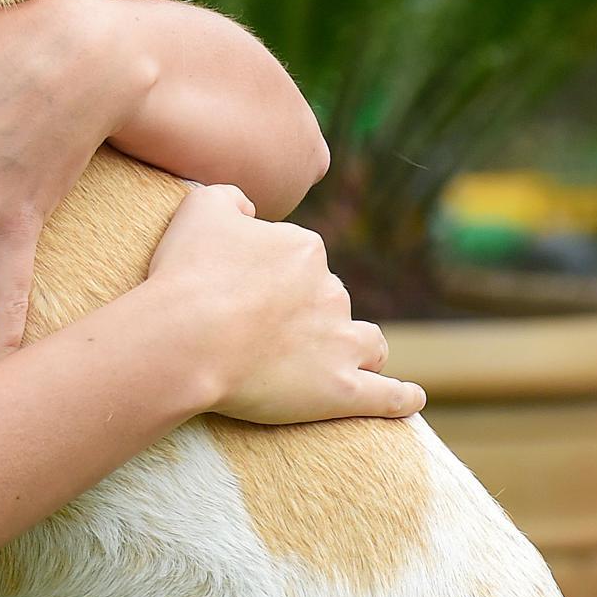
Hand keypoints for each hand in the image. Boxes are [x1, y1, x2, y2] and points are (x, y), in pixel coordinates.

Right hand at [141, 184, 424, 423]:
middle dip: (309, 311)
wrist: (186, 339)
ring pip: (367, 341)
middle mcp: (331, 291)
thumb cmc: (187, 275)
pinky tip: (411, 399)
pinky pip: (386, 395)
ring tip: (338, 359)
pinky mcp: (341, 390)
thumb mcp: (200, 207)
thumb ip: (230, 196)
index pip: (299, 257)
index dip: (270, 275)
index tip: (240, 292)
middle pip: (330, 298)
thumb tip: (249, 209)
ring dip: (357, 346)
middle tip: (263, 331)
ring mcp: (341, 342)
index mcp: (304, 248)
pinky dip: (401, 397)